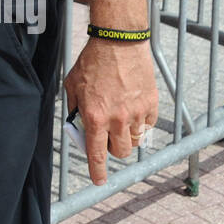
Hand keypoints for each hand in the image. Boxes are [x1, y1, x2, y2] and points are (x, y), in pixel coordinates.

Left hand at [63, 37, 157, 184]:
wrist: (118, 43)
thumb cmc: (92, 62)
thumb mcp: (72, 85)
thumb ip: (74, 108)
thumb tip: (77, 124)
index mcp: (94, 116)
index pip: (96, 154)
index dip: (97, 171)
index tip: (99, 180)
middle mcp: (116, 119)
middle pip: (120, 152)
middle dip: (113, 149)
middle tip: (108, 136)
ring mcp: (136, 113)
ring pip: (134, 141)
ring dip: (126, 136)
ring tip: (120, 119)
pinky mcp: (151, 105)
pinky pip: (147, 126)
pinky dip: (140, 123)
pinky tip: (132, 108)